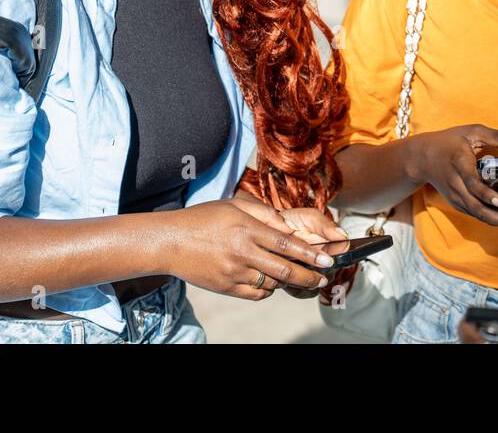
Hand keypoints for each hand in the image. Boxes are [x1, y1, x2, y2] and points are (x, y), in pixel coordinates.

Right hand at [161, 200, 337, 299]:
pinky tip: (272, 282)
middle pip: (284, 270)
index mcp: (247, 229)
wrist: (169, 242)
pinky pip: (255, 293)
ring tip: (297, 276)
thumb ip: (265, 214)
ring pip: (272, 283)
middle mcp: (242, 253)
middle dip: (309, 276)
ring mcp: (234, 273)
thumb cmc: (204, 218)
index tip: (328, 260)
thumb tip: (289, 227)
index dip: (310, 255)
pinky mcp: (226, 287)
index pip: (287, 244)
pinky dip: (268, 289)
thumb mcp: (234, 205)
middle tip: (324, 279)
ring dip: (287, 282)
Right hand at [412, 125, 497, 229]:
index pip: (472, 183)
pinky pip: (479, 215)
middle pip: (478, 207)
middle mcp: (456, 185)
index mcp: (459, 164)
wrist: (423, 158)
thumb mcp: (471, 132)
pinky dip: (496, 220)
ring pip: (480, 215)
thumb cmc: (450, 141)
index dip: (486, 194)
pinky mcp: (459, 204)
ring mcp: (456, 198)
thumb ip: (496, 136)